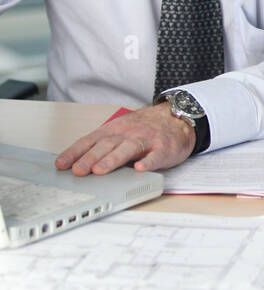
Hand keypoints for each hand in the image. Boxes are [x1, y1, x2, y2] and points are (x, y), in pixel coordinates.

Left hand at [55, 103, 194, 175]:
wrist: (176, 118)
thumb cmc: (145, 128)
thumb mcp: (121, 131)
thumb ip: (103, 144)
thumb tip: (78, 161)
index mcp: (114, 130)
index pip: (90, 140)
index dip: (75, 152)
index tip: (61, 164)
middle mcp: (128, 133)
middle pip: (106, 145)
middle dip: (90, 158)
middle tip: (77, 170)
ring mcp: (147, 140)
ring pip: (128, 149)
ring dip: (112, 160)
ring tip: (100, 171)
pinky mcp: (164, 148)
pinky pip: (156, 156)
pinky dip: (148, 162)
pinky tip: (140, 169)